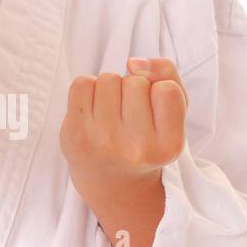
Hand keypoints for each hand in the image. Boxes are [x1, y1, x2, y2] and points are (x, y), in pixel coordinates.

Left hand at [59, 58, 188, 205]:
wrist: (112, 184)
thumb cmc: (146, 141)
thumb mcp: (173, 114)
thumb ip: (169, 76)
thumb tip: (133, 62)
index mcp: (168, 146)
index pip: (166, 89)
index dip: (158, 90)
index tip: (153, 111)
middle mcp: (136, 148)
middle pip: (136, 81)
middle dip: (134, 89)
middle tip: (131, 115)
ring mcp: (102, 142)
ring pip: (109, 78)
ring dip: (111, 88)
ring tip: (113, 113)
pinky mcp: (74, 135)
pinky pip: (82, 83)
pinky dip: (88, 89)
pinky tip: (93, 111)